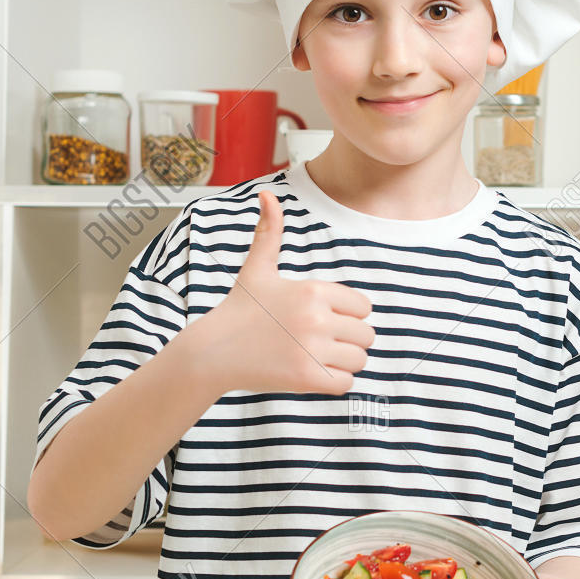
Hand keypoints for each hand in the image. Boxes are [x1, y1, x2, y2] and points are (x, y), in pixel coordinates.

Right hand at [200, 189, 374, 395]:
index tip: (324, 318)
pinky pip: (346, 384)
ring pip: (359, 360)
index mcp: (313, 290)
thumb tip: (267, 194)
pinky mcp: (306, 378)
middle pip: (366, 334)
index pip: (363, 306)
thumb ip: (270, 232)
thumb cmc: (239, 309)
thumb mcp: (257, 268)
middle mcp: (316, 318)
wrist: (212, 351)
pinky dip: (335, 382)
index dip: (348, 314)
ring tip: (319, 357)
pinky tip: (314, 373)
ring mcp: (312, 350)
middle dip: (349, 339)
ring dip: (345, 362)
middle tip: (321, 341)